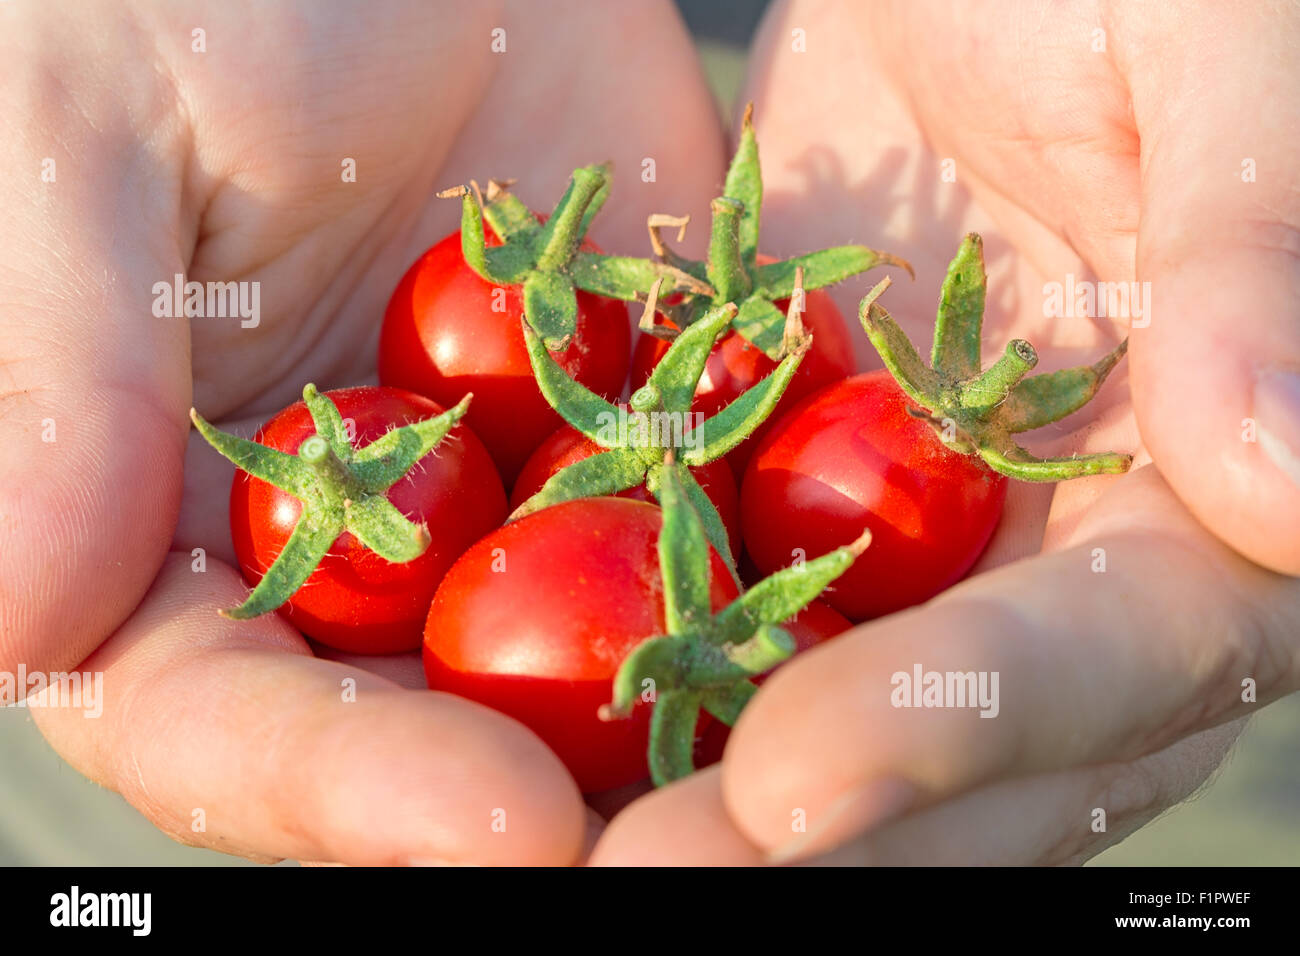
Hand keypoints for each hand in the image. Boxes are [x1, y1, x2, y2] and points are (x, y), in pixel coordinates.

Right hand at [1, 0, 724, 864]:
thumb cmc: (178, 1)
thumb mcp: (87, 145)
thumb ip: (55, 375)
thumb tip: (22, 617)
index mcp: (163, 531)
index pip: (226, 714)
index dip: (344, 786)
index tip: (498, 827)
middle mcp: (340, 556)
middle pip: (422, 739)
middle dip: (538, 808)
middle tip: (680, 860)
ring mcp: (503, 505)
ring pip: (582, 668)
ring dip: (686, 739)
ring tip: (797, 798)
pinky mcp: (635, 430)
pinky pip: (710, 526)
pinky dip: (779, 585)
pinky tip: (870, 647)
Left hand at [591, 0, 1299, 864]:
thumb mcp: (1221, 50)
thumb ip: (1263, 248)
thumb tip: (1291, 491)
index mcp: (1231, 495)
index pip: (1122, 655)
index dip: (963, 723)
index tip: (793, 784)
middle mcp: (1090, 563)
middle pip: (973, 755)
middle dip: (812, 828)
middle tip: (635, 877)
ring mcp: (948, 551)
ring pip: (842, 716)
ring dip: (706, 795)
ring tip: (560, 850)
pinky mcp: (822, 505)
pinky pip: (737, 613)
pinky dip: (651, 675)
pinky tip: (528, 734)